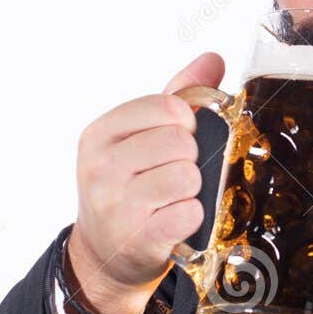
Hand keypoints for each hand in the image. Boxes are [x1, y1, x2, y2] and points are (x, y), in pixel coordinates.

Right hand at [65, 52, 224, 313]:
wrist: (105, 253)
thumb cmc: (128, 187)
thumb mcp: (140, 137)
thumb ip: (178, 95)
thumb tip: (213, 59)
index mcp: (99, 134)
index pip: (166, 107)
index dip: (186, 121)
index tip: (180, 135)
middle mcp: (100, 167)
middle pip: (180, 142)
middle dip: (191, 157)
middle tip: (175, 172)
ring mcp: (116, 205)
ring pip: (188, 177)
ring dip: (193, 188)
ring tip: (175, 197)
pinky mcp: (138, 238)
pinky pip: (190, 213)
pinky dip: (194, 216)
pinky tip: (177, 219)